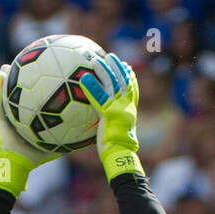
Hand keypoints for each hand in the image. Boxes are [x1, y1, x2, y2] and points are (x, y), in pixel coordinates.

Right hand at [0, 64, 60, 196]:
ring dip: (6, 79)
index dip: (38, 90)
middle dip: (19, 81)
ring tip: (9, 65)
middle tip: (26, 65)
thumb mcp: (56, 144)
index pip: (32, 103)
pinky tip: (3, 73)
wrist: (15, 167)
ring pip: (4, 95)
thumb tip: (91, 131)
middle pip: (17, 97)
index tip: (47, 75)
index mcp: (27, 123)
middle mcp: (14, 119)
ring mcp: (3, 119)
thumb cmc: (34, 158)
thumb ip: (71, 136)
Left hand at [79, 53, 142, 179]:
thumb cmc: (116, 150)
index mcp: (130, 111)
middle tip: (111, 56)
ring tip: (96, 60)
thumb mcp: (115, 134)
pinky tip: (83, 79)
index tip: (126, 67)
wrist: (120, 156)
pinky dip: (91, 88)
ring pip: (112, 84)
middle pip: (124, 81)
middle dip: (118, 67)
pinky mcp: (110, 114)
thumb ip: (109, 125)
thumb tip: (102, 127)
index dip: (130, 77)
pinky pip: (98, 98)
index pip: (132, 90)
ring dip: (104, 70)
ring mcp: (120, 108)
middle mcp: (127, 106)